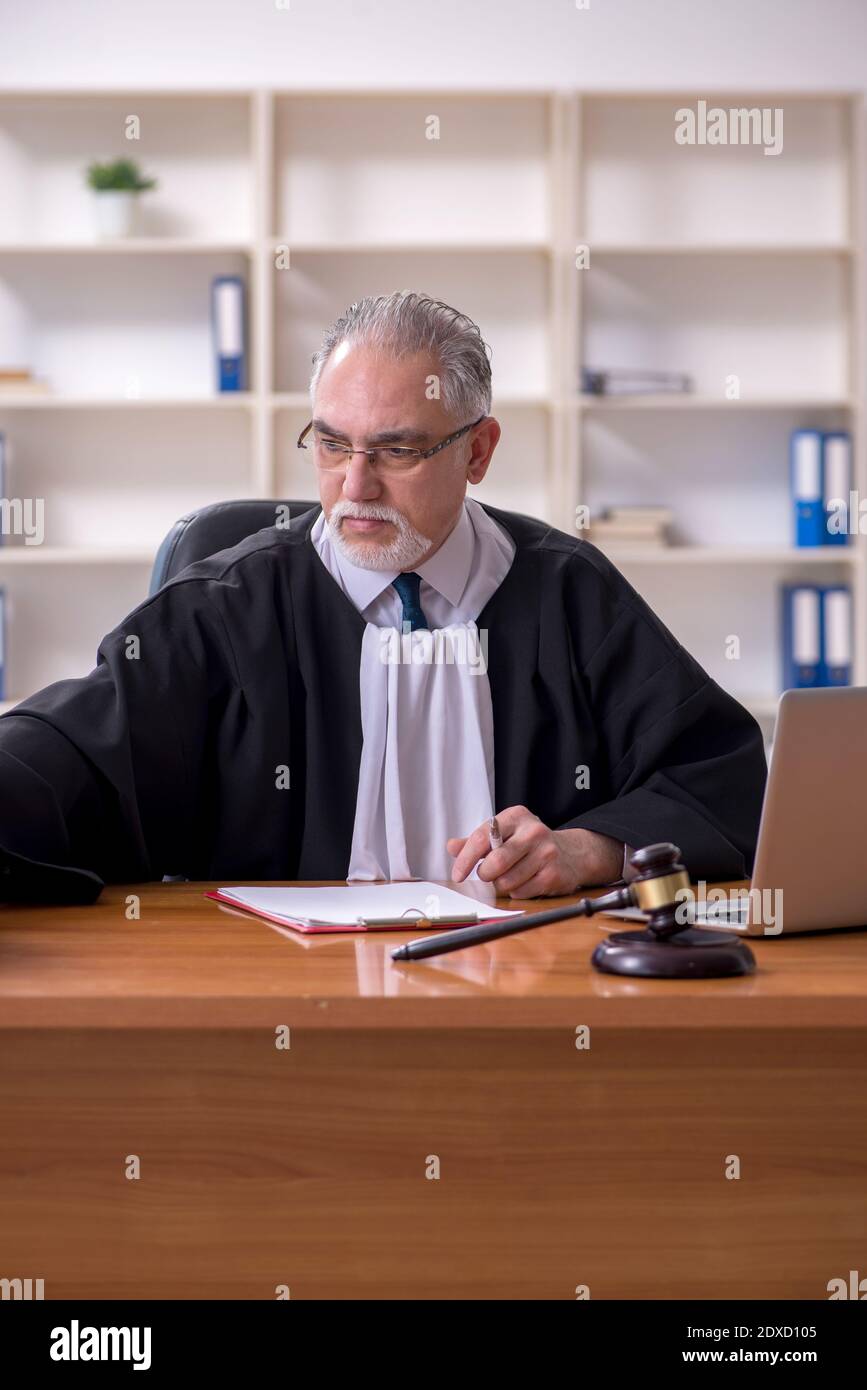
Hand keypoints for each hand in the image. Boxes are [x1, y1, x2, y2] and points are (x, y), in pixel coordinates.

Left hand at [447, 806, 624, 897]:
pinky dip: (517, 891)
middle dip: (486, 874)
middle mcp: (533, 831)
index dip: (466, 859)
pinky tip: (526, 881)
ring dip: (502, 885)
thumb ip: (476, 841)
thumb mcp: (503, 834)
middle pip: (495, 863)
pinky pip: (521, 892)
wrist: (571, 853)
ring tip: (511, 875)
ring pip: (506, 882)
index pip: (482, 837)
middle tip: (488, 874)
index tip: (457, 874)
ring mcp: (546, 853)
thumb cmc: (528, 844)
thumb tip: (451, 846)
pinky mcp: (554, 874)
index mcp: (515, 816)